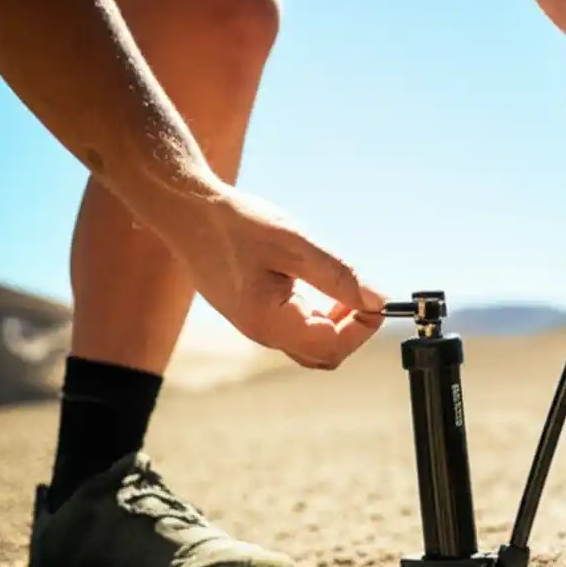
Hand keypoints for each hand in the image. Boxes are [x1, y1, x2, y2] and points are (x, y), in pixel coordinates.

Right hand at [159, 184, 385, 369]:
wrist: (187, 212)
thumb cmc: (235, 224)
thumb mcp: (295, 244)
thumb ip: (339, 275)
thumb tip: (378, 300)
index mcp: (270, 323)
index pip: (333, 347)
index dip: (363, 327)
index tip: (376, 299)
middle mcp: (263, 334)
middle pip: (324, 354)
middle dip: (352, 329)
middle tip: (361, 293)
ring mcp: (257, 326)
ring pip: (312, 343)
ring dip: (336, 320)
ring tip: (340, 283)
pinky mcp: (255, 314)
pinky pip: (297, 328)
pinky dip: (319, 312)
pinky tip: (318, 282)